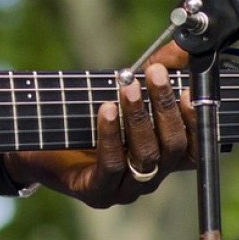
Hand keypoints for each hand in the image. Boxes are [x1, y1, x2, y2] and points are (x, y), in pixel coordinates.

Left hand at [4, 51, 194, 208]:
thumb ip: (158, 68)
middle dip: (165, 107)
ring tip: (127, 88)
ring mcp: (127, 189)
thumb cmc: (89, 114)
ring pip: (145, 157)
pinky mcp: (98, 193)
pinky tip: (106, 110)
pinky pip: (111, 165)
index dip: (197, 121)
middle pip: (173, 147)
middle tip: (156, 74)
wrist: (41, 139)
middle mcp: (152, 176)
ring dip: (138, 118)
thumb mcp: (126, 88)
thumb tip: (183, 46)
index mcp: (164, 156)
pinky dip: (111, 135)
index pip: (196, 146)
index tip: (189, 91)